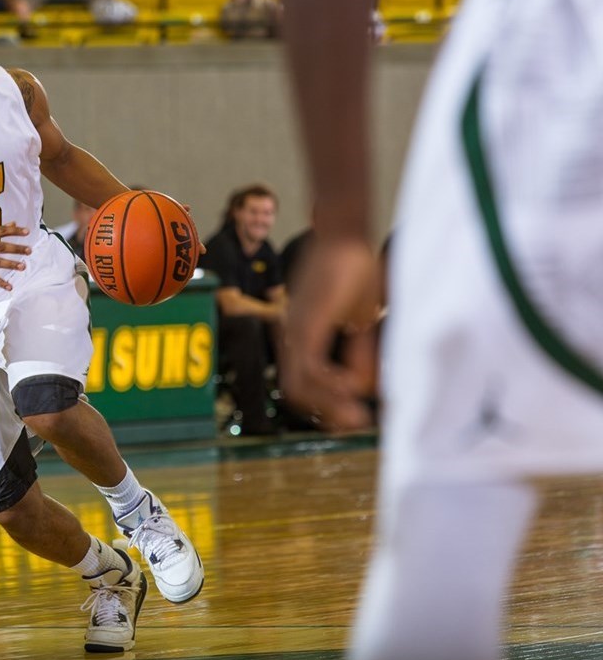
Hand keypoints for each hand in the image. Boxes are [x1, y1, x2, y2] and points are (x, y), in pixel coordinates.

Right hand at [0, 223, 30, 290]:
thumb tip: (14, 223)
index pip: (2, 231)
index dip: (15, 231)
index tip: (27, 232)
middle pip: (2, 247)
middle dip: (16, 248)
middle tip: (29, 250)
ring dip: (11, 264)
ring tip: (23, 266)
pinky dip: (0, 283)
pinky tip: (10, 287)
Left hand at [280, 238, 380, 432]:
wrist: (346, 236)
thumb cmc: (352, 273)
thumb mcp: (360, 322)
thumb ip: (360, 354)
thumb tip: (367, 388)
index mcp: (301, 339)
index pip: (303, 387)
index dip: (327, 408)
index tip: (355, 420)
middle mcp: (292, 338)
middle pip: (296, 393)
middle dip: (326, 413)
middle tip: (355, 424)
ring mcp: (296, 330)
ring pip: (298, 385)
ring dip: (328, 403)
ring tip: (356, 413)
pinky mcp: (306, 322)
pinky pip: (308, 364)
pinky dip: (328, 383)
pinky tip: (352, 388)